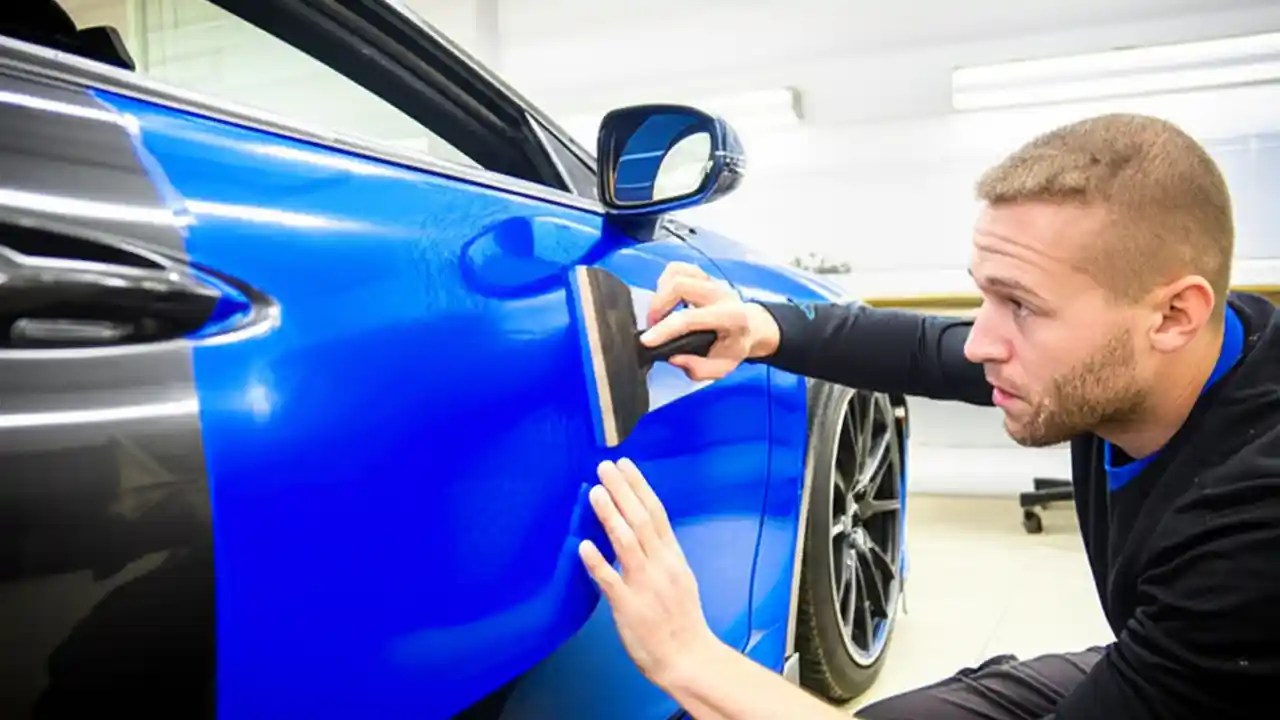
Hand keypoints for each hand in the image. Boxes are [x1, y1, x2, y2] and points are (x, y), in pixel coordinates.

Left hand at [580, 459, 851, 719]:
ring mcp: (645, 585)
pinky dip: (597, 562)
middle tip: (604, 466)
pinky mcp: (629, 607)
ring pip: (626, 542)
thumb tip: (642, 528)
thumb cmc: (681, 619)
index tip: (625, 465)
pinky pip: (610, 581)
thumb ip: (660, 553)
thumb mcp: (679, 576)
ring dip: (609, 515)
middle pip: (641, 520)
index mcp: (672, 557)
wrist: (688, 657)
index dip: (639, 487)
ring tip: (594, 492)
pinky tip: (583, 546)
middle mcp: (660, 565)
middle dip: (622, 490)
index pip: (656, 513)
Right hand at [639, 262, 780, 380]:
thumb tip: (674, 358)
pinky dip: (664, 282)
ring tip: (659, 315)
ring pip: (676, 273)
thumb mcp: (723, 367)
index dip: (664, 329)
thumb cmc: (734, 347)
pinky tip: (666, 300)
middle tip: (654, 327)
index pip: (689, 318)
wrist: (751, 326)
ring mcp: (711, 280)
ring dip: (659, 294)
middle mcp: (720, 294)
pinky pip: (677, 268)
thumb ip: (699, 368)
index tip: (646, 341)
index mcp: (730, 318)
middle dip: (658, 307)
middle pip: (680, 286)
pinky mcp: (702, 274)